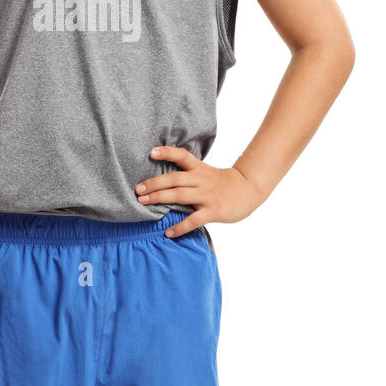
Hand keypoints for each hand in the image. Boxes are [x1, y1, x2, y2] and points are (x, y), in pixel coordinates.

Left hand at [136, 145, 262, 236]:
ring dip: (159, 198)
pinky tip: (168, 232)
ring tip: (143, 202)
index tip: (151, 153)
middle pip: (174, 179)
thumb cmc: (223, 183)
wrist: (248, 190)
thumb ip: (188, 175)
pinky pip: (194, 220)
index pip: (182, 156)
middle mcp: (201, 179)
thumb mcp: (206, 172)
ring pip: (180, 195)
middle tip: (137, 189)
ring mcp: (207, 195)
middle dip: (154, 184)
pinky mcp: (213, 211)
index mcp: (199, 169)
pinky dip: (180, 227)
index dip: (167, 152)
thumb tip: (162, 181)